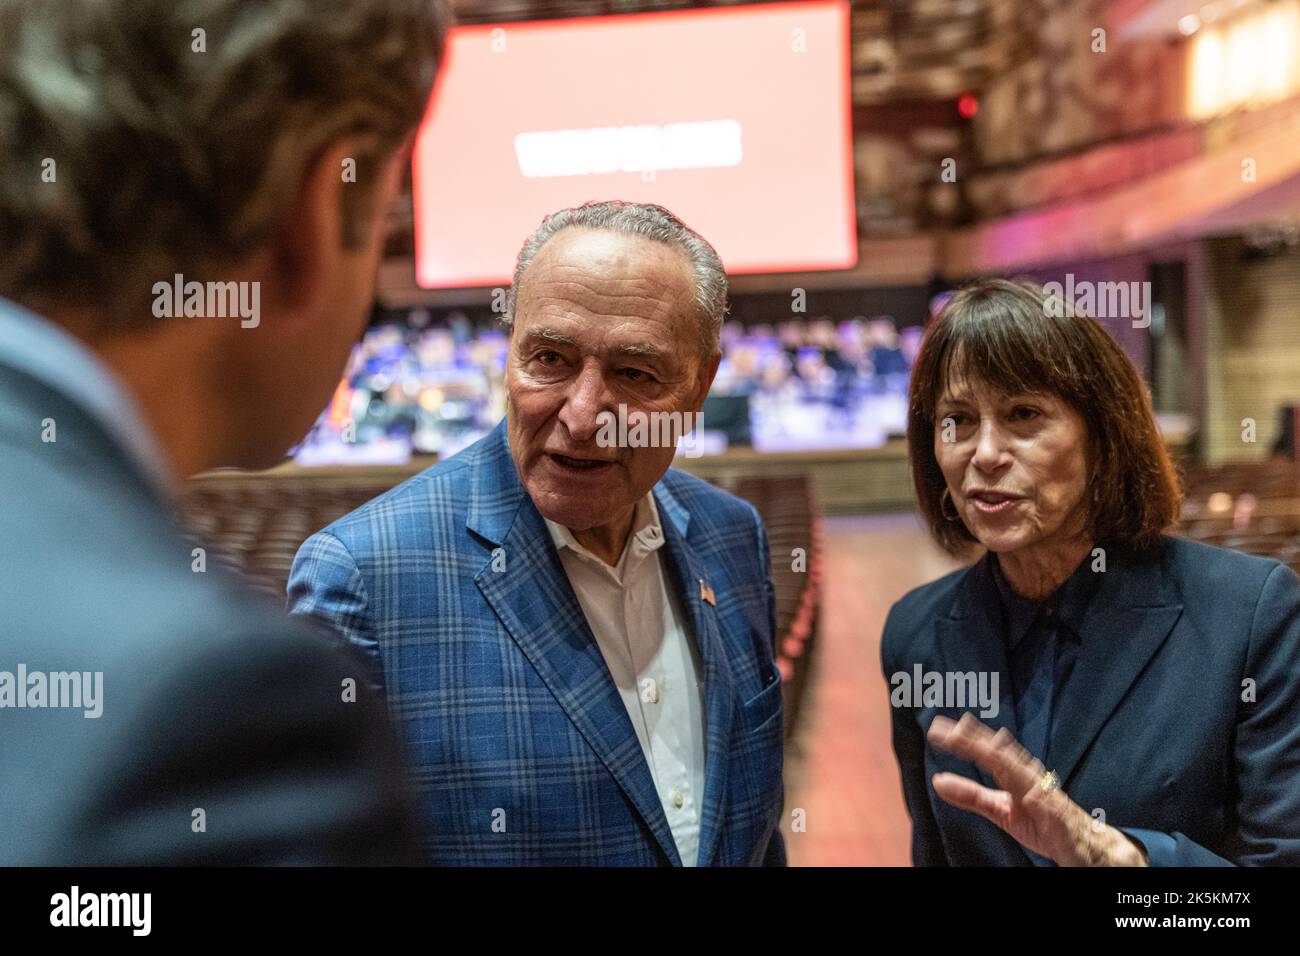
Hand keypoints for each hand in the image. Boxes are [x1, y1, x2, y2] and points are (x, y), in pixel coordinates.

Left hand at [927, 713, 1147, 866]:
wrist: (1078, 843)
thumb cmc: (1038, 820)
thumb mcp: (998, 808)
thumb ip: (971, 795)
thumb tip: (938, 781)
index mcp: (1013, 771)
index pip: (986, 749)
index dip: (964, 737)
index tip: (938, 728)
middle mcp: (1028, 774)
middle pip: (1000, 753)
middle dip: (977, 740)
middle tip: (952, 730)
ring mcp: (1045, 792)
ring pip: (1022, 771)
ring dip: (1003, 758)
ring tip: (981, 748)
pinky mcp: (1059, 815)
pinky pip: (1048, 805)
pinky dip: (1038, 796)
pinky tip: (1026, 791)